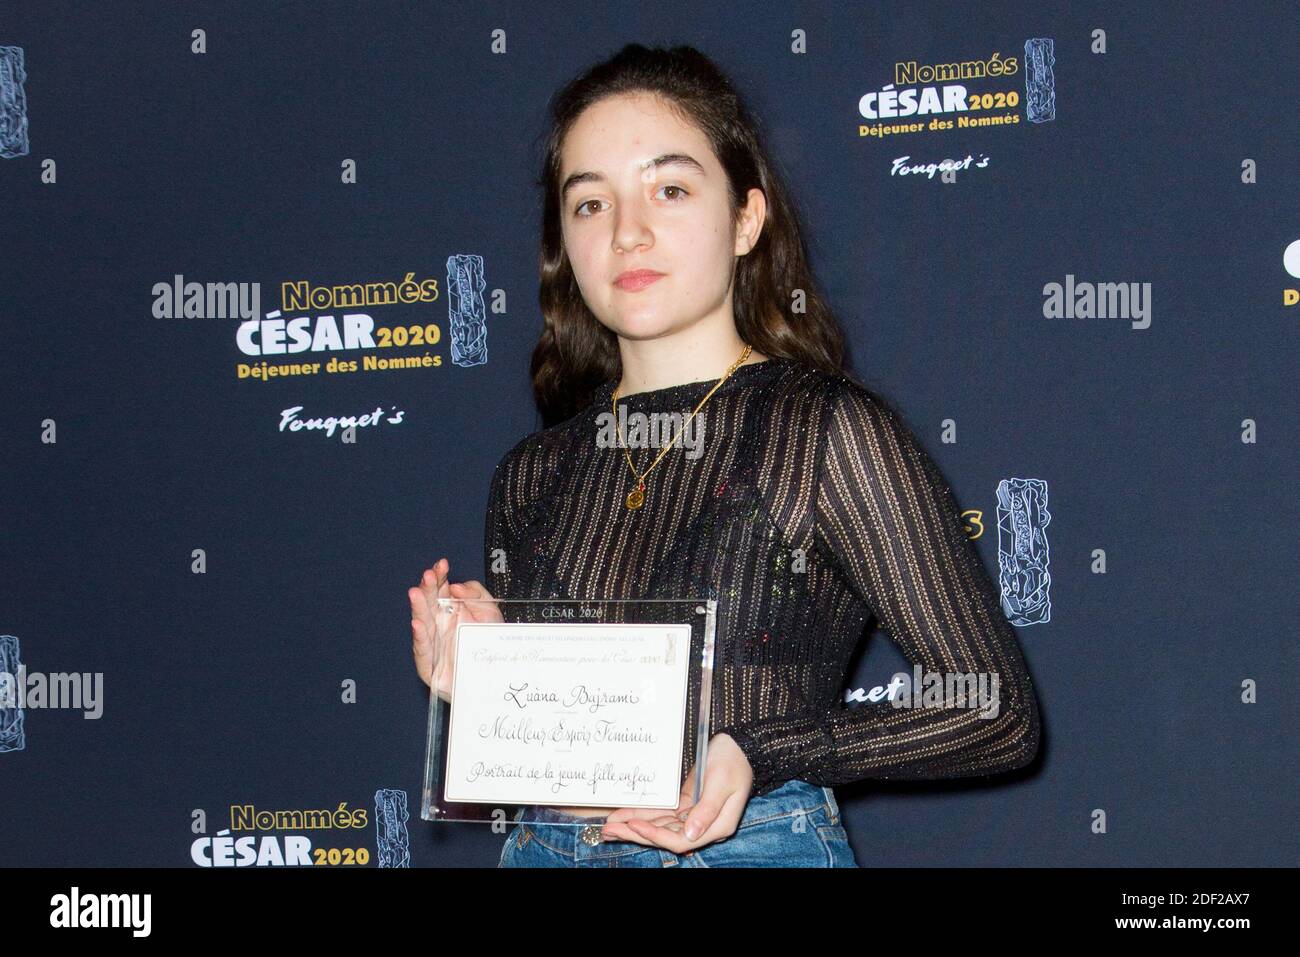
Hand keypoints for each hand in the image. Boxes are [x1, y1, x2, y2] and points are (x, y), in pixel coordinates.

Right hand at [409, 557, 502, 701]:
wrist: (496, 677)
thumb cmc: (490, 644)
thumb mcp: (490, 612)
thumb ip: (475, 593)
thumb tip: (455, 587)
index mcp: (451, 611)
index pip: (440, 589)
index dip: (439, 576)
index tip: (442, 564)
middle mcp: (439, 625)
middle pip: (429, 603)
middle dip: (427, 588)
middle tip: (428, 575)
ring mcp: (434, 644)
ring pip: (423, 623)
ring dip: (418, 608)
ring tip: (415, 592)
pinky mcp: (430, 665)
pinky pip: (424, 650)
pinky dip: (420, 638)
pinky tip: (417, 624)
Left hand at [599, 733, 753, 851]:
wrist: (740, 746)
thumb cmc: (734, 762)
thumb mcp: (722, 783)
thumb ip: (707, 809)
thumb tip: (690, 834)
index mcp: (717, 825)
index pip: (682, 840)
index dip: (656, 835)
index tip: (635, 826)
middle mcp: (704, 825)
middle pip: (666, 836)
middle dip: (637, 834)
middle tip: (609, 831)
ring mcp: (694, 816)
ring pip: (660, 826)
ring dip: (636, 826)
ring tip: (610, 825)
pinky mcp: (686, 805)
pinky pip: (662, 813)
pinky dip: (645, 814)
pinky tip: (626, 814)